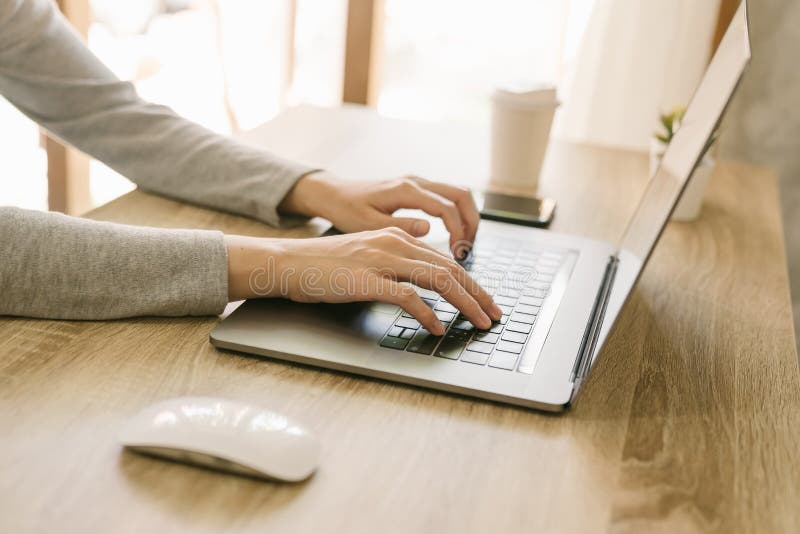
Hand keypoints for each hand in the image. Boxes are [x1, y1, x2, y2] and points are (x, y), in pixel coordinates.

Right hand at [225, 229, 501, 333]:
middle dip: (478, 294)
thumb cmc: (323, 265)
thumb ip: (395, 265)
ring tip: (478, 323)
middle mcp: (395, 243)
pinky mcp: (367, 279)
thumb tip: (421, 288)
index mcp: (397, 237)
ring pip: (438, 279)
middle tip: (494, 316)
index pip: (446, 260)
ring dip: (465, 303)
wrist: (287, 262)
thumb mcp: (366, 257)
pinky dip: (428, 313)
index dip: (472, 283)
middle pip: (450, 268)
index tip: (486, 302)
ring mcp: (382, 260)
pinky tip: (437, 328)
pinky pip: (408, 296)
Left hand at [278, 171, 479, 258]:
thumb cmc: (345, 209)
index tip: (457, 254)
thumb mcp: (367, 224)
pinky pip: (448, 197)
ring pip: (459, 193)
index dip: (458, 232)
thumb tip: (429, 229)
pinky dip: (458, 214)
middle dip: (472, 223)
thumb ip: (399, 226)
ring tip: (464, 245)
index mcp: (406, 190)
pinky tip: (452, 236)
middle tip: (468, 250)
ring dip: (468, 218)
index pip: (446, 208)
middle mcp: (416, 182)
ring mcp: (418, 183)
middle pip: (462, 195)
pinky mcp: (416, 189)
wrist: (332, 194)